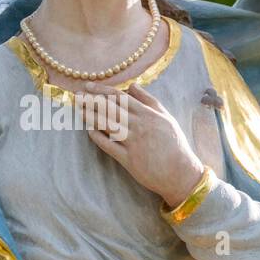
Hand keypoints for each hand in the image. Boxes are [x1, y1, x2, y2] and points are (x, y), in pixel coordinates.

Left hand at [74, 80, 204, 208]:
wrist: (181, 173)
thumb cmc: (175, 145)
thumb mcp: (167, 118)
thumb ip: (149, 101)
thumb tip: (132, 86)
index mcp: (148, 114)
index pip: (120, 98)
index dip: (102, 90)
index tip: (88, 86)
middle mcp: (139, 126)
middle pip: (111, 109)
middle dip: (92, 101)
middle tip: (77, 96)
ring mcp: (133, 143)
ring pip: (108, 125)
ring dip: (92, 116)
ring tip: (79, 109)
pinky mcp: (129, 160)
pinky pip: (109, 146)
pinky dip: (98, 137)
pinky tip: (88, 130)